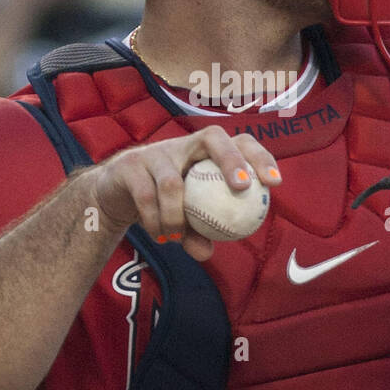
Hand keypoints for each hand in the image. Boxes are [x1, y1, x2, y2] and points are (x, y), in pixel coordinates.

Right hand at [91, 125, 280, 261]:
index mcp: (205, 152)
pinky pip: (146, 197)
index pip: (240, 141)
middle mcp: (183, 144)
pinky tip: (160, 236)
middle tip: (241, 188)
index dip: (260, 157)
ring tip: (177, 237)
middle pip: (212, 137)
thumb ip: (197, 232)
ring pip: (173, 182)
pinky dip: (155, 221)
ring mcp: (156, 152)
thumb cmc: (161, 203)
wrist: (114, 193)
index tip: (274, 183)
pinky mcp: (130, 165)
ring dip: (177, 217)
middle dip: (231, 159)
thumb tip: (208, 253)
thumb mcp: (183, 219)